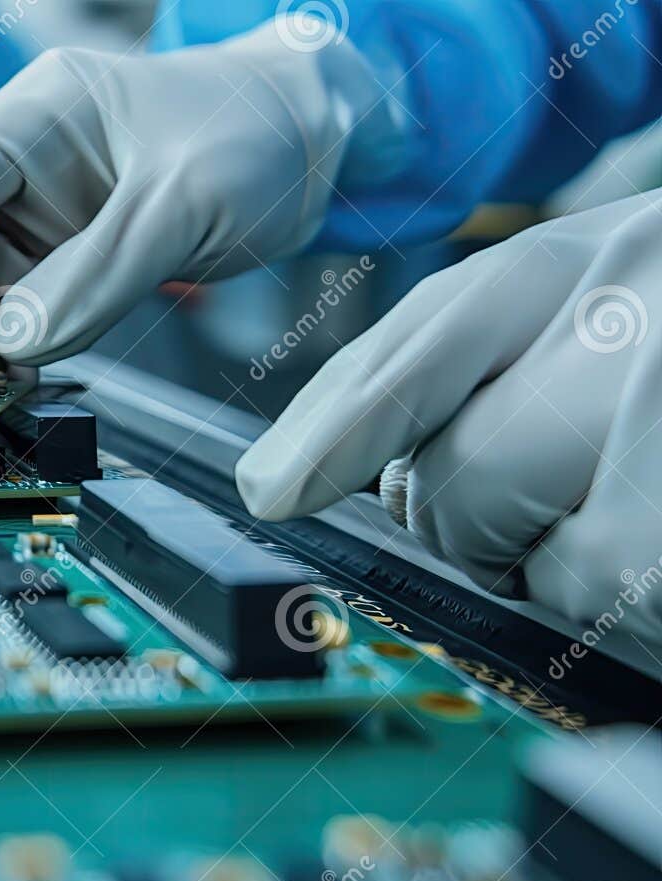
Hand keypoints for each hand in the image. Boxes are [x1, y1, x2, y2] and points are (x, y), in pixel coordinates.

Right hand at [0, 19, 385, 393]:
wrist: (307, 144)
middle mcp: (21, 160)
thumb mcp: (186, 201)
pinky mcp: (58, 262)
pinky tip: (18, 379)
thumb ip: (102, 271)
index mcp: (39, 110)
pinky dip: (10, 350)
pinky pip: (13, 311)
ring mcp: (35, 214)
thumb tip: (18, 340)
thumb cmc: (253, 135)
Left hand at [237, 192, 661, 637]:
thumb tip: (305, 473)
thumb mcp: (588, 307)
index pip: (421, 345)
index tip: (272, 491)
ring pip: (538, 559)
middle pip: (451, 481)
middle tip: (536, 502)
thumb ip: (451, 366)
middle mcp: (634, 312)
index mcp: (579, 261)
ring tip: (640, 506)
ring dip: (566, 568)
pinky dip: (632, 603)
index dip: (331, 428)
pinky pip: (617, 601)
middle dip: (470, 522)